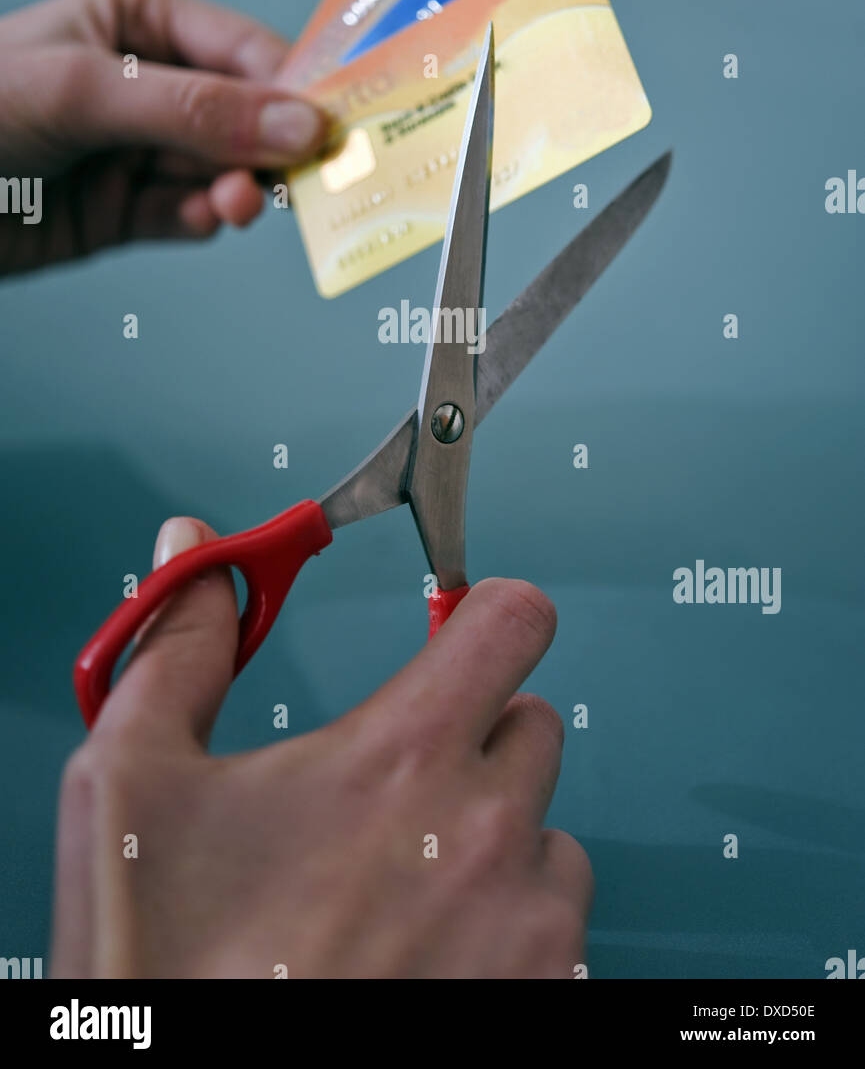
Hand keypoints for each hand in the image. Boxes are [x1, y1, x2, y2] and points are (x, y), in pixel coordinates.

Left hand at [0, 0, 326, 273]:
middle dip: (271, 146)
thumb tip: (301, 124)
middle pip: (245, 115)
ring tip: (235, 206)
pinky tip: (205, 219)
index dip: (294, 86)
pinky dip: (204, 220)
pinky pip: (188, 215)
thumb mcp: (84, 91)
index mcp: (138, 20)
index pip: (243, 49)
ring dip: (238, 189)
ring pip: (222, 170)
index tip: (338, 124)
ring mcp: (137, 150)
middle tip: (300, 178)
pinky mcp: (123, 212)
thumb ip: (196, 110)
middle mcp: (147, 83)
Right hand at [51, 517, 591, 978]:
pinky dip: (506, 934)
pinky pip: (558, 933)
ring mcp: (530, 926)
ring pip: (547, 838)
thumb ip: (181, 650)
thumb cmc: (167, 967)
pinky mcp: (549, 996)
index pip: (514, 619)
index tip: (468, 629)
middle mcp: (488, 834)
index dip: (488, 612)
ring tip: (398, 899)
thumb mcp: (133, 785)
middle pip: (532, 725)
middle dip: (472, 742)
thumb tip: (193, 552)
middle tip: (393, 797)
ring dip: (492, 850)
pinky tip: (424, 963)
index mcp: (401, 758)